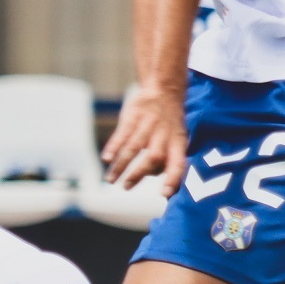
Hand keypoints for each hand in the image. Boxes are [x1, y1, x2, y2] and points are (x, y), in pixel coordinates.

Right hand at [101, 80, 189, 196]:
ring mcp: (148, 125)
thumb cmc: (170, 124)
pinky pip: (123, 133)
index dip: (172, 179)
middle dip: (138, 175)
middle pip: (153, 158)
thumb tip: (163, 185)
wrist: (164, 89)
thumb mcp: (178, 139)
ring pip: (134, 148)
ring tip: (110, 181)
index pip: (178, 164)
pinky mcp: (133, 116)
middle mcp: (163, 135)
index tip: (164, 193)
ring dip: (121, 165)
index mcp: (178, 143)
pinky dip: (114, 147)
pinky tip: (106, 159)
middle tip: (126, 188)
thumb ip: (169, 161)